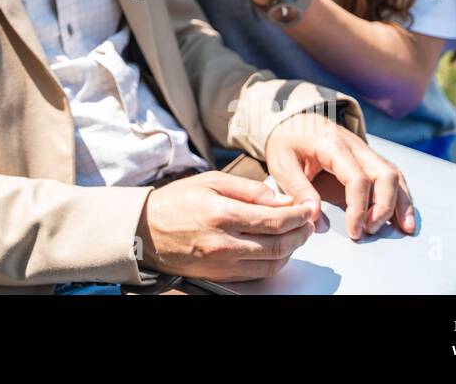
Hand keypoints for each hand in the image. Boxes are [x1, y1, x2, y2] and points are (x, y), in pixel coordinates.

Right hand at [135, 170, 316, 281]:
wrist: (147, 230)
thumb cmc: (177, 201)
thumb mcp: (211, 181)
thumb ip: (249, 189)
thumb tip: (282, 200)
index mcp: (222, 213)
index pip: (274, 219)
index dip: (298, 215)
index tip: (307, 208)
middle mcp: (224, 242)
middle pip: (279, 244)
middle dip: (301, 233)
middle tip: (308, 222)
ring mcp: (223, 262)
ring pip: (273, 262)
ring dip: (292, 249)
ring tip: (297, 234)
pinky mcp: (222, 275)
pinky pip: (259, 273)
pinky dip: (275, 262)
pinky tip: (278, 248)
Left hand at [263, 112, 416, 239]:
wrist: (291, 119)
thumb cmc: (285, 141)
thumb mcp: (281, 164)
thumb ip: (298, 190)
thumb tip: (317, 220)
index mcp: (332, 145)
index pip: (357, 178)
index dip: (359, 208)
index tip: (354, 231)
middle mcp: (355, 145)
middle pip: (384, 174)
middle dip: (384, 206)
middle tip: (370, 231)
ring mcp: (365, 150)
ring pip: (393, 174)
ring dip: (400, 202)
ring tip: (402, 229)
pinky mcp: (368, 158)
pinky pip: (391, 175)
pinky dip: (401, 196)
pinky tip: (403, 218)